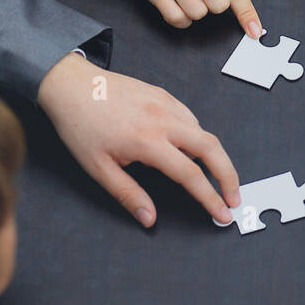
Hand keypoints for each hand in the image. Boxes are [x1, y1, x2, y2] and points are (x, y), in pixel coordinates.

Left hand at [36, 54, 240, 226]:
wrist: (70, 86)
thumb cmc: (80, 126)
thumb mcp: (98, 168)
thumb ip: (128, 194)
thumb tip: (150, 218)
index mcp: (147, 142)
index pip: (190, 175)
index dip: (210, 198)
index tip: (222, 213)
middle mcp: (162, 121)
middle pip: (212, 149)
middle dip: (230, 175)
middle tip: (234, 196)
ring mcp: (165, 104)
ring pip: (204, 131)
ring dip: (214, 156)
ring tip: (212, 176)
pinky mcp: (163, 94)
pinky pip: (191, 118)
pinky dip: (197, 136)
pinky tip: (189, 148)